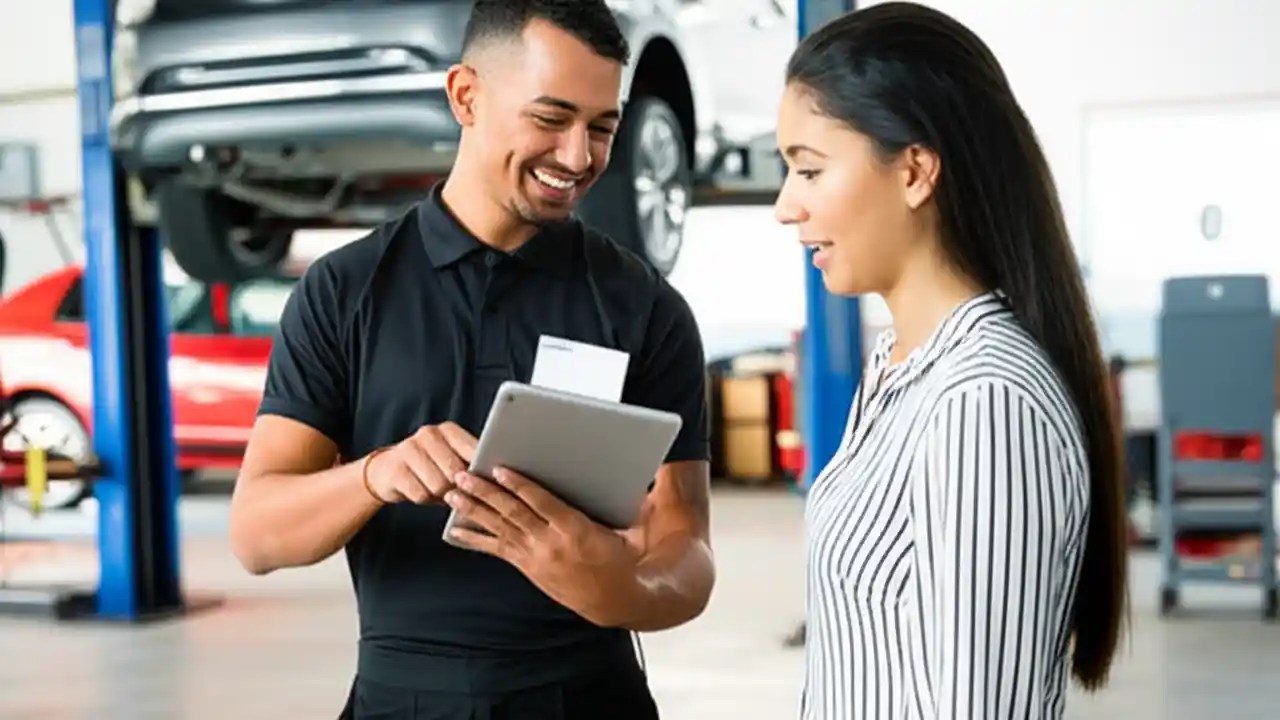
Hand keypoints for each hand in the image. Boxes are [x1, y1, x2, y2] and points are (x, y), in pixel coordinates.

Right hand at [364, 422, 476, 504]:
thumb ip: (471, 465)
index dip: (480, 471)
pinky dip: (424, 499)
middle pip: (457, 472)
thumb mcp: (451, 461)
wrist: (387, 471)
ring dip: (440, 495)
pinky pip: (420, 494)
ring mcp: (410, 448)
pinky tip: (420, 491)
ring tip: (437, 491)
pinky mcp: (395, 468)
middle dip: (458, 488)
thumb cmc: (430, 469)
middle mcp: (429, 434)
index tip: (484, 484)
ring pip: (439, 485)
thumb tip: (496, 481)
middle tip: (455, 492)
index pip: (474, 450)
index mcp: (449, 430)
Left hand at [444, 467, 642, 625]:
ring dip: (474, 509)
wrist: (617, 599)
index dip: (520, 485)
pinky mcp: (528, 567)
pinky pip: (497, 549)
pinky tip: (455, 528)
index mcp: (577, 531)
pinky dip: (475, 537)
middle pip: (513, 513)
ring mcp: (537, 558)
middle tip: (463, 474)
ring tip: (453, 492)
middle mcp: (552, 545)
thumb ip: (614, 495)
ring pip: (500, 528)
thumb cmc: (623, 554)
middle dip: (485, 493)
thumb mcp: (625, 524)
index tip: (501, 468)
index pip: (542, 503)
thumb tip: (625, 464)